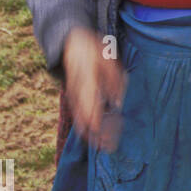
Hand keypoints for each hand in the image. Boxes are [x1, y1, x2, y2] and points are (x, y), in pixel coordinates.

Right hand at [62, 26, 126, 151]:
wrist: (73, 43)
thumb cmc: (96, 52)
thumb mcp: (109, 63)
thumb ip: (115, 83)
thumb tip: (118, 103)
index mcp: (88, 81)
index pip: (91, 106)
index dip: (95, 122)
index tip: (101, 135)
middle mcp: (78, 90)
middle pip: (85, 116)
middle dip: (95, 133)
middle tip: (106, 147)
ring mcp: (73, 93)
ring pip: (79, 116)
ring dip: (90, 132)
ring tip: (101, 145)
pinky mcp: (73, 94)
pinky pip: (77, 111)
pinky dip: (84, 123)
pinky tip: (91, 134)